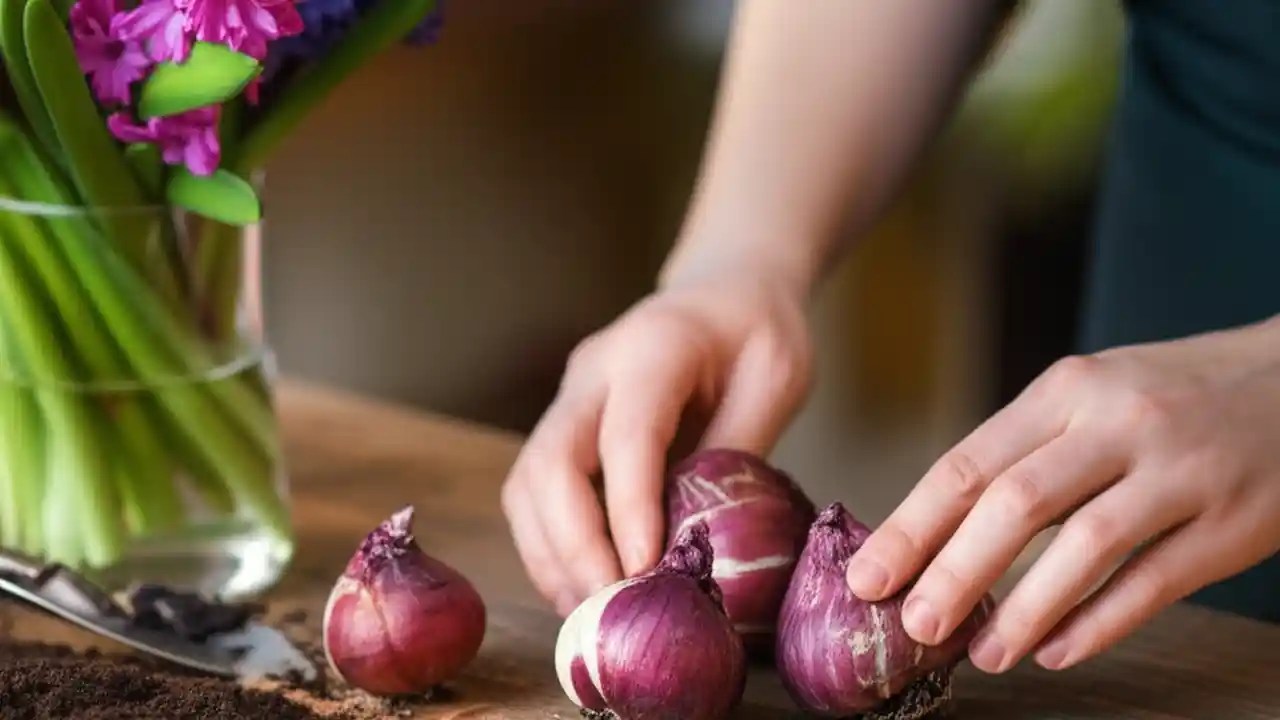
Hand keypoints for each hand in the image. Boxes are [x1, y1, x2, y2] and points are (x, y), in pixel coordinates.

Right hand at [502, 263, 812, 614]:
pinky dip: (550, 547)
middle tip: (610, 606)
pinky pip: (533, 493)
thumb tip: (698, 543)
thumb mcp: (776, 380)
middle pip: (551, 462)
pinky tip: (581, 588)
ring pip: (527, 483)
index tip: (642, 572)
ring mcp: (569, 398)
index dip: (629, 508)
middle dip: (573, 544)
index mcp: (653, 347)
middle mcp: (593, 371)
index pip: (627, 435)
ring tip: (592, 612)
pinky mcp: (563, 427)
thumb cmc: (757, 333)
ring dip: (552, 555)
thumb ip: (737, 450)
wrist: (723, 292)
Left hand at [846, 316, 1279, 672]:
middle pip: (1015, 503)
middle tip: (912, 625)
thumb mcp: (1092, 394)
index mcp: (1067, 389)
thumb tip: (938, 530)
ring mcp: (1179, 470)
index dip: (913, 526)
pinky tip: (1055, 650)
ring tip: (981, 653)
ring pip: (1085, 546)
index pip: (970, 463)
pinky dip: (1099, 622)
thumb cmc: (1172, 395)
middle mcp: (1118, 422)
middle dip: (952, 570)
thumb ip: (1025, 450)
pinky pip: (1155, 581)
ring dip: (1024, 607)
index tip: (868, 576)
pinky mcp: (1232, 521)